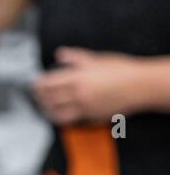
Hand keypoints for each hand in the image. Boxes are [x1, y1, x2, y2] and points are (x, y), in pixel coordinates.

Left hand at [33, 47, 151, 124]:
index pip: (48, 83)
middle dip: (39, 98)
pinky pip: (70, 121)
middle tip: (36, 95)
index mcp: (78, 77)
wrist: (140, 85)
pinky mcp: (90, 117)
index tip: (34, 84)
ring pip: (56, 113)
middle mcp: (78, 94)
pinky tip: (59, 115)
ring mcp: (83, 107)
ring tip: (44, 107)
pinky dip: (61, 118)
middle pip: (49, 99)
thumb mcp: (97, 58)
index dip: (38, 84)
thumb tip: (59, 53)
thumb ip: (75, 57)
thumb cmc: (121, 70)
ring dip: (47, 110)